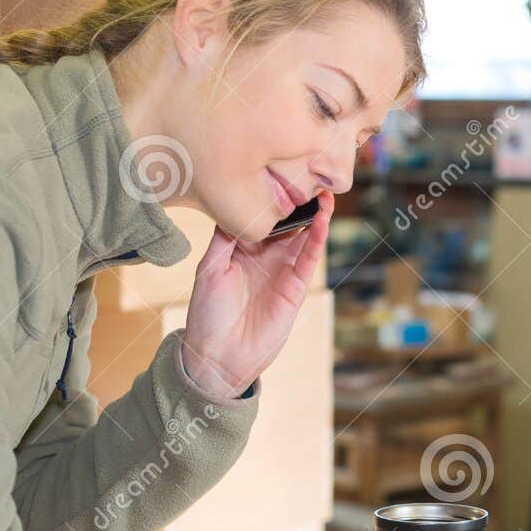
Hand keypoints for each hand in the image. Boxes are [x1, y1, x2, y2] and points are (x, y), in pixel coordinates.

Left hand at [181, 191, 334, 398]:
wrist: (219, 356)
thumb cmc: (207, 315)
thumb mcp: (209, 270)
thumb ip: (224, 240)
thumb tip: (236, 209)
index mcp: (240, 251)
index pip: (259, 217)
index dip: (269, 198)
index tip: (277, 173)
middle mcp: (263, 257)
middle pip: (285, 224)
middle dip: (297, 203)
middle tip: (308, 177)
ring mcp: (281, 271)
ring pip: (302, 238)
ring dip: (313, 217)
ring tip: (323, 194)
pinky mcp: (295, 288)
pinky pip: (308, 259)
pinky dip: (316, 240)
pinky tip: (321, 221)